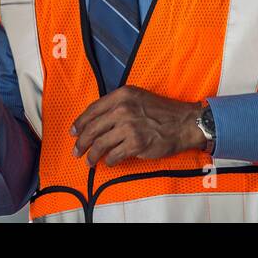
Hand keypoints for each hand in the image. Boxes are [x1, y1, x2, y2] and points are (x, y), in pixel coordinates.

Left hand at [69, 86, 207, 166]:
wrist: (183, 123)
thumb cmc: (160, 111)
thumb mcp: (137, 98)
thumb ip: (117, 105)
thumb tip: (96, 121)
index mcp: (121, 95)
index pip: (92, 110)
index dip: (79, 123)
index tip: (73, 132)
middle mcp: (123, 109)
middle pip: (92, 129)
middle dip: (81, 142)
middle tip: (76, 151)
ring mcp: (129, 127)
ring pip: (100, 144)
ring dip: (92, 156)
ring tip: (89, 162)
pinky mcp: (136, 144)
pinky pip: (114, 155)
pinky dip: (109, 161)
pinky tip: (109, 163)